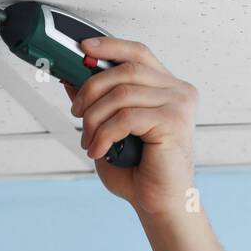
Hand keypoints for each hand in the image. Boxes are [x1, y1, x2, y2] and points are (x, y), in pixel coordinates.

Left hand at [62, 38, 197, 216]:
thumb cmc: (138, 170)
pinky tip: (99, 150)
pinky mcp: (174, 122)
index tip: (82, 48)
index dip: (109, 47)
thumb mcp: (108, 129)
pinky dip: (104, 134)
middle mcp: (177, 91)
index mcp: (166, 88)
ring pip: (122, 94)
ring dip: (94, 118)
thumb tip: (71, 79)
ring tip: (88, 139)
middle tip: (76, 112)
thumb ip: (96, 103)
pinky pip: (126, 117)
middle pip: (126, 70)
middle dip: (91, 88)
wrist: (159, 203)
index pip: (138, 54)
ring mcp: (179, 105)